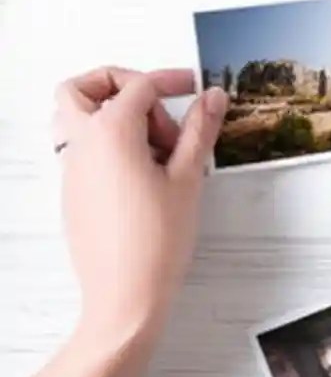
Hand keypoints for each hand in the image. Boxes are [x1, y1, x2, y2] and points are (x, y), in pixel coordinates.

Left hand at [53, 67, 226, 340]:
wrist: (124, 295)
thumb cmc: (156, 240)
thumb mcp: (188, 177)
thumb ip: (199, 130)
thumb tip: (211, 97)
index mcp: (110, 133)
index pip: (139, 87)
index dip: (171, 81)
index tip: (195, 88)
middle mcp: (82, 145)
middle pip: (83, 89)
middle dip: (121, 84)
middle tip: (158, 104)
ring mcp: (73, 169)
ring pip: (77, 118)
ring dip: (112, 113)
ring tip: (156, 143)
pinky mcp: (75, 191)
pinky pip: (84, 148)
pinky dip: (111, 143)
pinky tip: (148, 172)